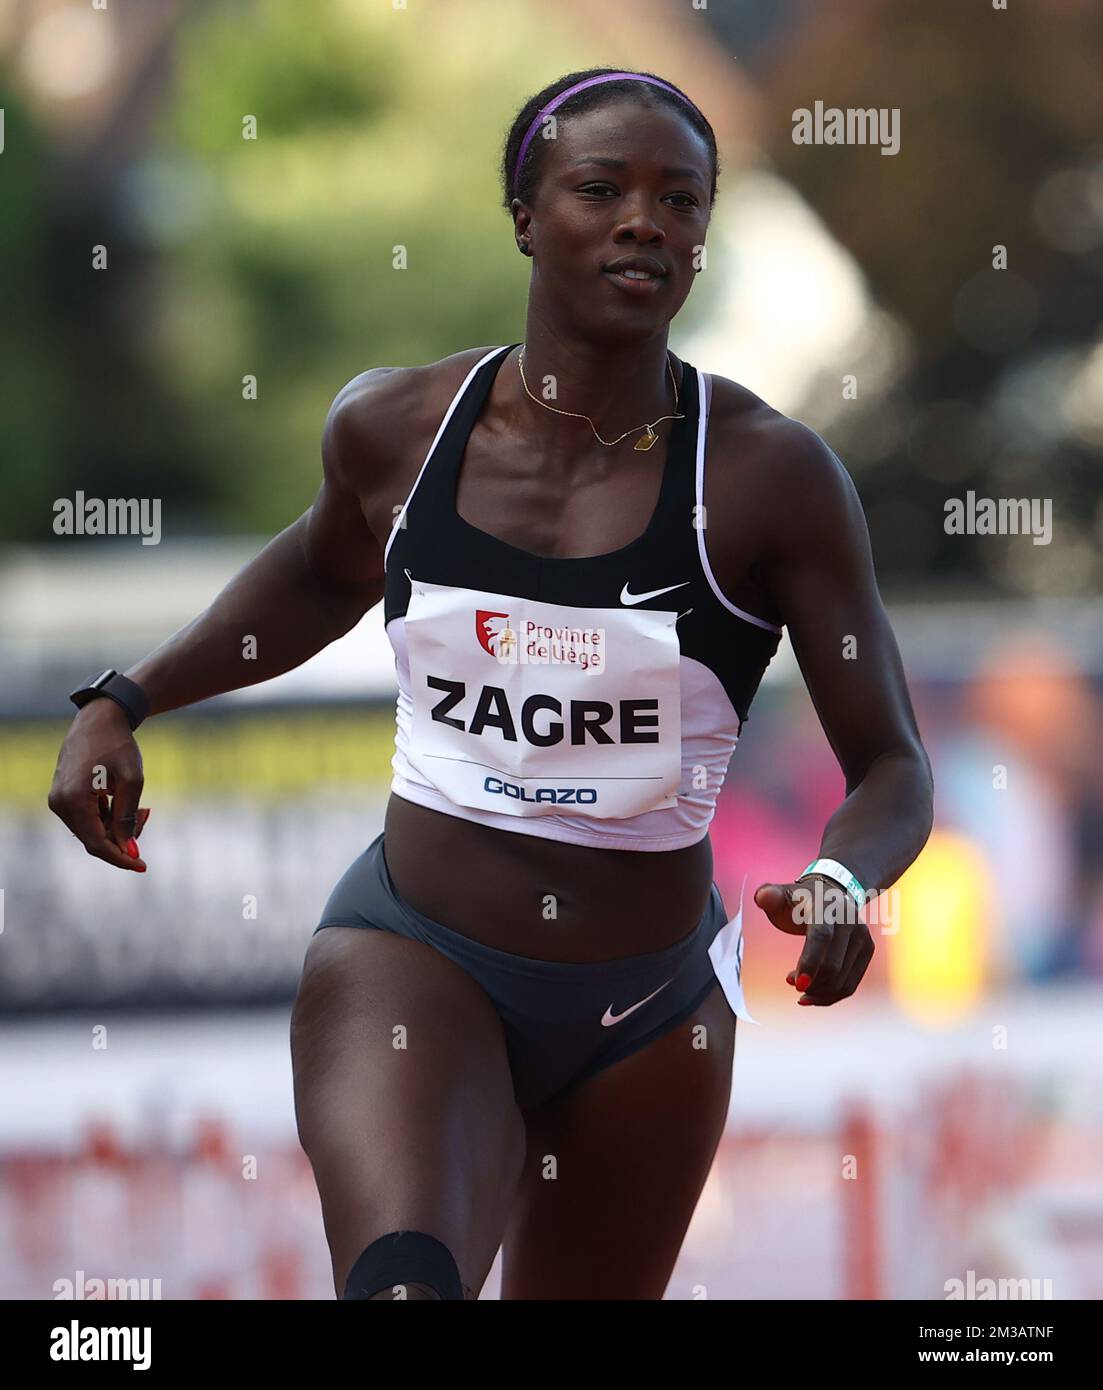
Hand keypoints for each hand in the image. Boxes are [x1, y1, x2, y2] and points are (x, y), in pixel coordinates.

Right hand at [48, 699, 150, 870]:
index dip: (120, 857)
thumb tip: (128, 848)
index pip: (97, 843)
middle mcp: (59, 804)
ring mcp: (59, 800)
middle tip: (148, 818)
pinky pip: (88, 818)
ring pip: (92, 830)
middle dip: (123, 839)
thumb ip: (128, 815)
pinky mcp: (65, 795)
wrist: (100, 718)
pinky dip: (109, 817)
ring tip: (144, 810)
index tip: (142, 865)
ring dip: (118, 827)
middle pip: (93, 839)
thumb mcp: (131, 780)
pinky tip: (128, 805)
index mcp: (72, 800)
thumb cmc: (118, 745)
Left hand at [753, 876, 873, 1005]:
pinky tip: (812, 995)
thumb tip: (761, 897)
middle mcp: (849, 920)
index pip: (821, 936)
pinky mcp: (867, 949)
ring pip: (843, 980)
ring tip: (799, 987)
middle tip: (790, 981)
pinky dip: (830, 996)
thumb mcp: (782, 895)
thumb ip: (768, 896)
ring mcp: (862, 935)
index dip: (810, 961)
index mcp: (826, 905)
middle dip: (810, 982)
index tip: (797, 984)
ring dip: (818, 993)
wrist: (831, 893)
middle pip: (832, 965)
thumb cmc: (799, 900)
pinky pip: (851, 984)